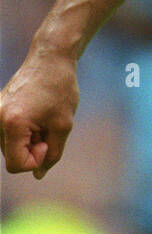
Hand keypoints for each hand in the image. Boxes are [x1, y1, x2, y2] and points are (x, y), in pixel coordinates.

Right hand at [0, 44, 79, 178]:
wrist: (51, 57)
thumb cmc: (60, 88)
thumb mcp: (63, 125)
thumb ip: (52, 154)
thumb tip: (38, 175)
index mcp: (13, 124)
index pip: (16, 165)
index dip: (36, 160)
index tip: (48, 141)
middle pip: (11, 156)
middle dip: (32, 149)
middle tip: (48, 128)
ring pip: (9, 145)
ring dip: (27, 140)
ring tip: (42, 120)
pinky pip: (7, 132)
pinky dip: (22, 131)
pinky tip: (36, 115)